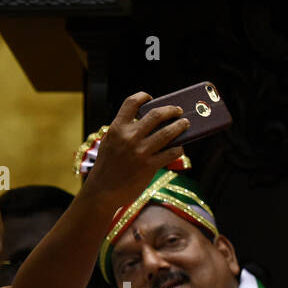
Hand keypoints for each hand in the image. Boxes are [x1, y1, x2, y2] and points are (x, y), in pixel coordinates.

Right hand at [79, 92, 188, 212]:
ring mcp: (140, 152)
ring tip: (185, 124)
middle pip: (156, 115)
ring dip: (180, 126)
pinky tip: (179, 148)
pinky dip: (178, 149)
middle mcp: (129, 138)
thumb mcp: (109, 143)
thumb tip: (148, 124)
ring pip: (168, 132)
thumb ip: (123, 132)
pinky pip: (171, 153)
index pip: (131, 103)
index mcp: (117, 129)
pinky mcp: (149, 166)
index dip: (142, 96)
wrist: (102, 191)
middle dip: (171, 110)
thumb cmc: (107, 167)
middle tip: (178, 111)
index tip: (150, 97)